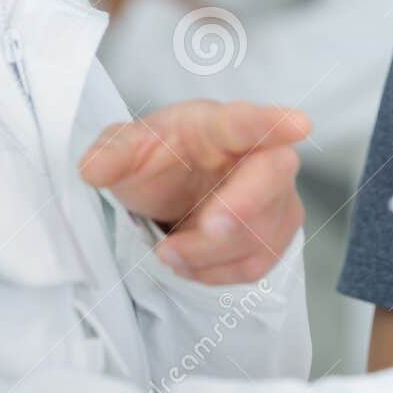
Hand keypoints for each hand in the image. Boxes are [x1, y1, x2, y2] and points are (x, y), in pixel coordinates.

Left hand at [79, 100, 309, 284]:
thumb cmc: (159, 160)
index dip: (271, 123)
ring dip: (209, 252)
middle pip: (272, 176)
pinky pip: (256, 263)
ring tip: (169, 250)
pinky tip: (192, 260)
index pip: (246, 121)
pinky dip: (216, 271)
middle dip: (243, 205)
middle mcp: (258, 155)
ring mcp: (275, 195)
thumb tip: (93, 169)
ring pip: (261, 231)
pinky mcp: (277, 233)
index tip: (299, 124)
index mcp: (217, 126)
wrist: (174, 189)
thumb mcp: (125, 150)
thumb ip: (110, 153)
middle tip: (206, 226)